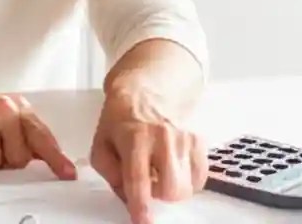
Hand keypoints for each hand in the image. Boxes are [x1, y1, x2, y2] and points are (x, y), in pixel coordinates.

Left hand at [89, 87, 207, 223]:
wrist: (145, 90)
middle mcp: (163, 138)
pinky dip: (188, 181)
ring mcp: (184, 138)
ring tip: (160, 173)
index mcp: (134, 138)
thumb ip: (110, 174)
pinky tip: (174, 168)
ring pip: (187, 186)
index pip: (138, 179)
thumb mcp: (101, 144)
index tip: (143, 221)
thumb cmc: (120, 120)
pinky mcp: (198, 140)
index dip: (141, 206)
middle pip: (171, 189)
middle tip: (149, 183)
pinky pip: (200, 177)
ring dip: (172, 188)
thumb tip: (127, 196)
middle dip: (159, 196)